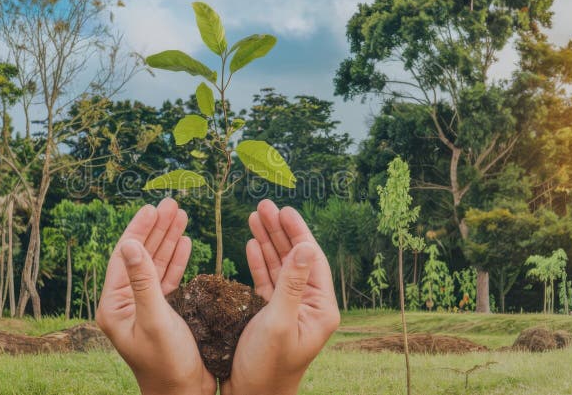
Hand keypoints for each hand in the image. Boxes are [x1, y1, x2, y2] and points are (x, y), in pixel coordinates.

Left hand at [96, 198, 215, 394]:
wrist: (183, 394)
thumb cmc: (167, 363)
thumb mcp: (155, 319)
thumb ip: (144, 281)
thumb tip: (129, 244)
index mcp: (114, 305)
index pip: (125, 257)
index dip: (139, 230)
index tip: (152, 207)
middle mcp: (126, 303)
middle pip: (141, 256)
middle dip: (156, 229)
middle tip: (171, 203)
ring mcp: (144, 307)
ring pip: (156, 265)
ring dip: (168, 240)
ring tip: (181, 215)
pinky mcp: (163, 312)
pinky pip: (168, 279)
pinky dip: (177, 260)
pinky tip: (185, 242)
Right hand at [221, 199, 339, 394]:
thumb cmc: (267, 366)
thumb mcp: (279, 322)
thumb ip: (291, 284)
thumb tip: (306, 246)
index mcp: (320, 308)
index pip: (311, 260)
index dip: (298, 232)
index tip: (284, 210)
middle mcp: (308, 306)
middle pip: (294, 258)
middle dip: (279, 231)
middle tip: (264, 205)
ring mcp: (290, 309)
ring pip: (279, 266)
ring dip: (267, 241)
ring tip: (254, 216)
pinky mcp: (271, 314)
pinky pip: (267, 281)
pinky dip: (258, 261)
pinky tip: (251, 244)